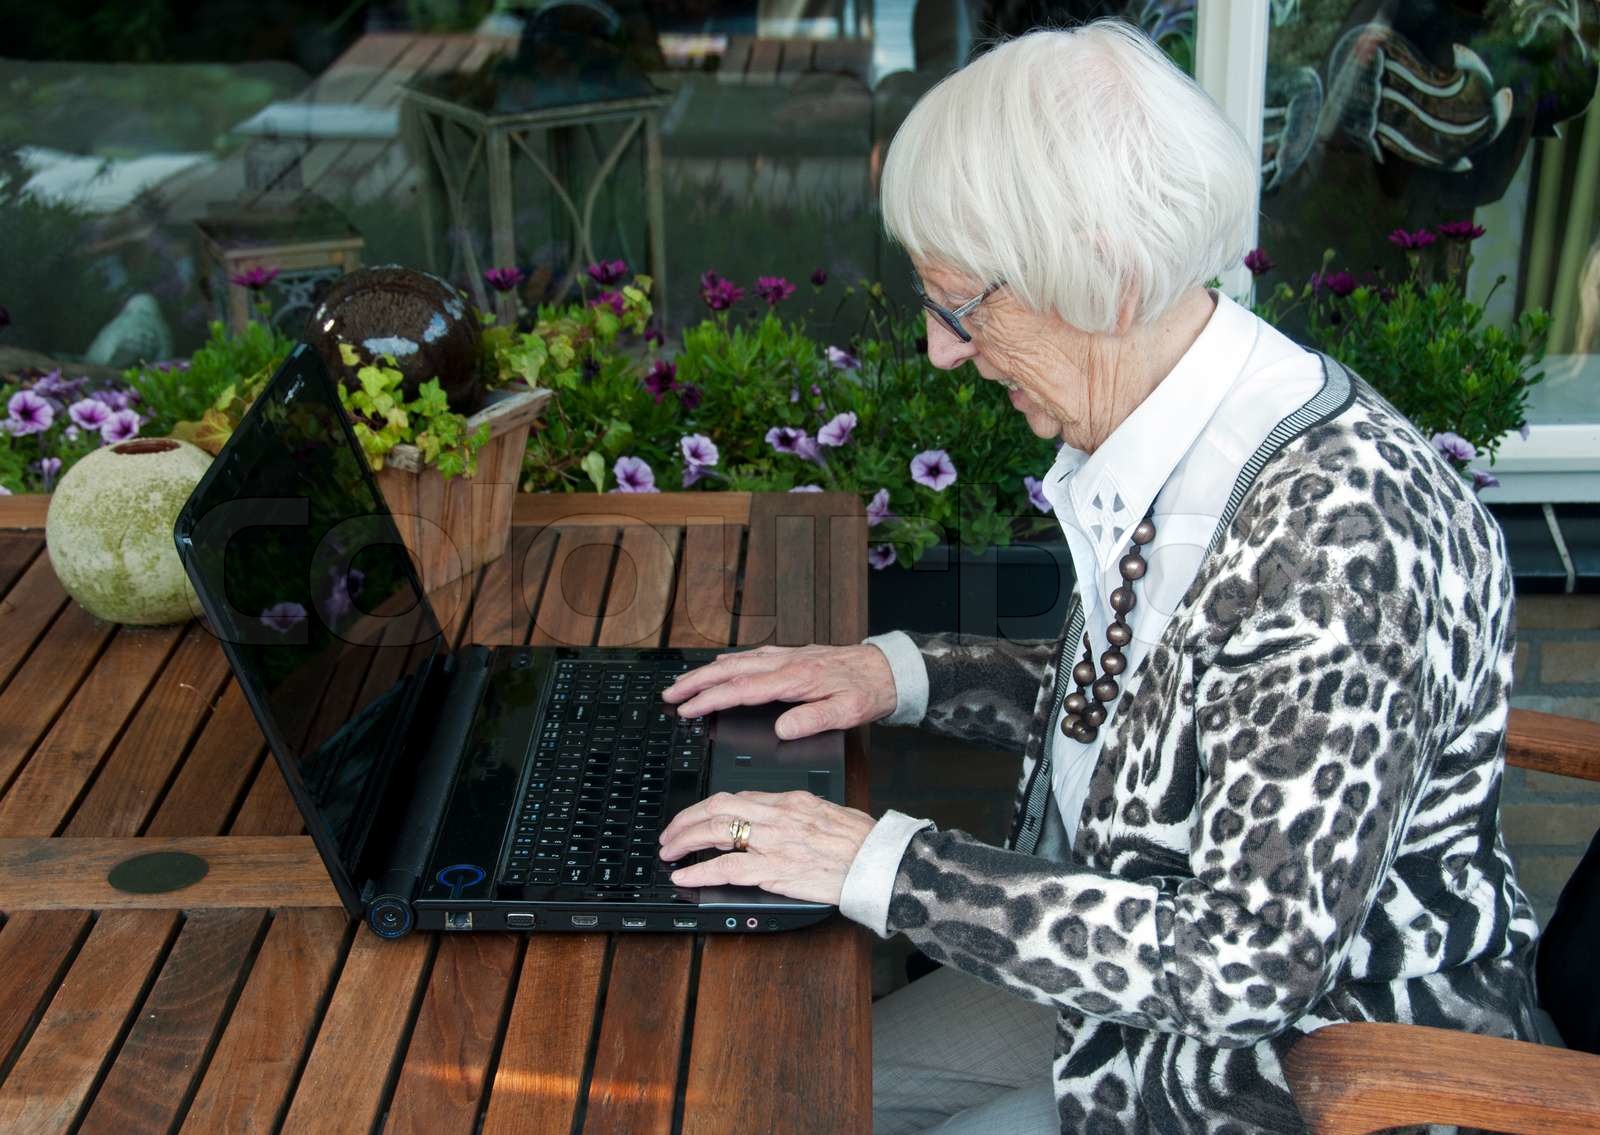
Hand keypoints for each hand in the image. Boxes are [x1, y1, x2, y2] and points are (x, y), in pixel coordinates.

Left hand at [658, 790, 875, 904]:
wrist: (880, 861)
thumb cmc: (862, 840)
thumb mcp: (827, 811)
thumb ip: (798, 813)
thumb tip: (777, 817)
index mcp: (790, 800)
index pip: (737, 797)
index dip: (708, 807)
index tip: (696, 817)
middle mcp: (777, 816)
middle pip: (717, 808)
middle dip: (686, 820)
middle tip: (670, 833)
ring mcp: (774, 842)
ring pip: (715, 832)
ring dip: (684, 841)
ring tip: (669, 852)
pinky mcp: (775, 870)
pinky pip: (727, 867)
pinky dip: (700, 870)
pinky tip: (684, 876)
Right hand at [661, 644, 896, 738]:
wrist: (887, 669)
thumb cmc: (867, 692)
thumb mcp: (846, 713)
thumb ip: (812, 720)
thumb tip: (781, 729)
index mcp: (794, 679)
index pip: (741, 691)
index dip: (709, 701)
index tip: (686, 710)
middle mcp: (785, 663)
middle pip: (729, 671)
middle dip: (695, 683)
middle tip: (668, 695)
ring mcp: (787, 657)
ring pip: (737, 662)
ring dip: (707, 672)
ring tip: (683, 683)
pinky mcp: (792, 656)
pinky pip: (751, 657)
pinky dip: (729, 662)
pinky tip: (721, 666)